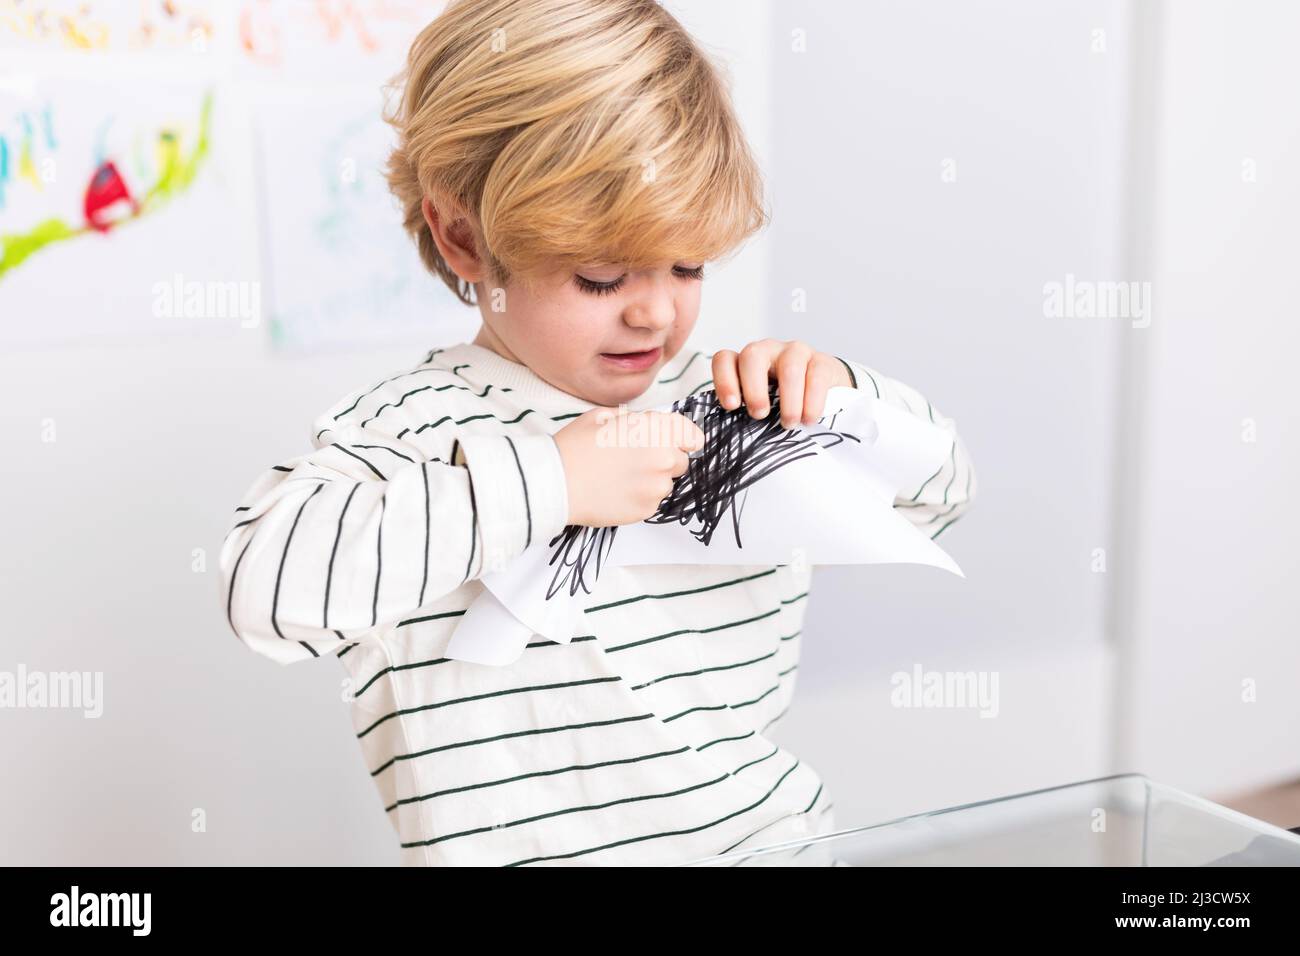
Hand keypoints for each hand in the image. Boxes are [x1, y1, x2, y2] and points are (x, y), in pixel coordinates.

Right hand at [553, 407, 705, 526]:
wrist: (555, 483)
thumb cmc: (575, 446)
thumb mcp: (604, 416)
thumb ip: (636, 420)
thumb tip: (648, 426)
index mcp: (655, 430)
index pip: (691, 435)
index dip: (683, 438)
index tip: (677, 443)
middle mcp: (662, 458)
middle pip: (681, 461)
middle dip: (664, 459)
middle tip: (636, 459)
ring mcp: (656, 487)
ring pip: (666, 483)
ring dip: (651, 479)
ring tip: (620, 476)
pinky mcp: (646, 510)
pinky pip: (652, 501)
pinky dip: (640, 497)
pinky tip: (616, 490)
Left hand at [711, 339, 853, 427]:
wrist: (827, 394)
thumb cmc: (783, 404)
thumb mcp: (761, 407)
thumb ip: (743, 416)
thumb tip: (728, 441)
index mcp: (745, 364)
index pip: (724, 360)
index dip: (724, 380)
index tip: (731, 406)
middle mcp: (768, 352)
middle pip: (753, 356)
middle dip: (754, 388)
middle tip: (760, 414)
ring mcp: (795, 353)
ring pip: (789, 368)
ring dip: (788, 400)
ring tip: (789, 423)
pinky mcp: (822, 361)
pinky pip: (816, 376)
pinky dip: (812, 402)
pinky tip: (809, 419)